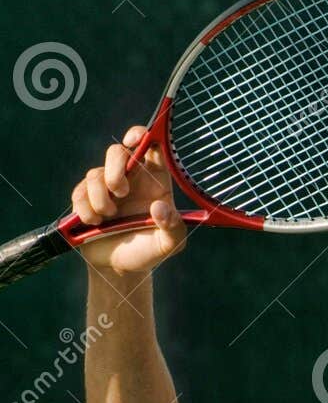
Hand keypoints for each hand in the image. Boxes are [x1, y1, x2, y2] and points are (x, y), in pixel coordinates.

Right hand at [70, 126, 186, 275]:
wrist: (119, 267)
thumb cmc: (149, 250)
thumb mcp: (169, 244)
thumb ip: (172, 227)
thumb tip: (160, 208)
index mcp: (155, 182)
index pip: (150, 148)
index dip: (142, 136)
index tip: (134, 139)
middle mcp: (131, 179)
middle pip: (117, 153)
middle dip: (114, 170)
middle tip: (119, 191)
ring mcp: (106, 186)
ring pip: (95, 175)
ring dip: (100, 199)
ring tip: (109, 219)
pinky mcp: (85, 197)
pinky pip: (79, 192)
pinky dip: (86, 209)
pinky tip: (95, 223)